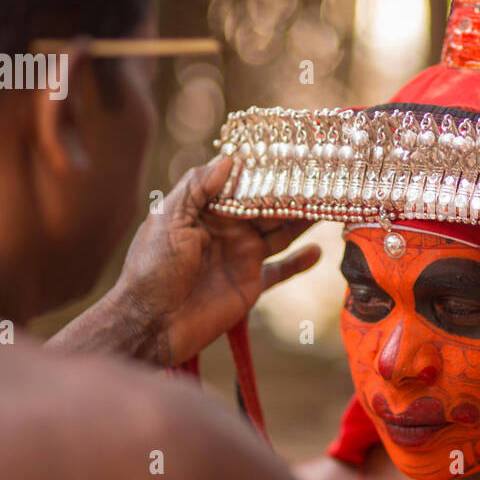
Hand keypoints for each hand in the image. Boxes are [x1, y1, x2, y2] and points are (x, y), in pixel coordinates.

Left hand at [111, 156, 318, 364]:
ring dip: (302, 221)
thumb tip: (230, 159)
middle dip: (292, 194)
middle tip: (322, 177)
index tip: (290, 156)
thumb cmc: (152, 268)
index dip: (265, 172)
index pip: (242, 185)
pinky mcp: (251, 284)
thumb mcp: (169, 220)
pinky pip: (281, 270)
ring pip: (280, 233)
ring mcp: (242, 256)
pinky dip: (300, 262)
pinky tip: (317, 251)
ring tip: (328, 205)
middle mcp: (228, 230)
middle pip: (267, 207)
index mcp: (206, 210)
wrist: (151, 323)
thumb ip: (197, 187)